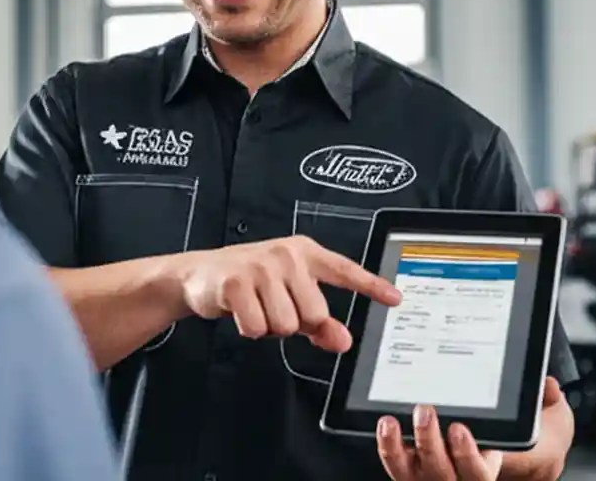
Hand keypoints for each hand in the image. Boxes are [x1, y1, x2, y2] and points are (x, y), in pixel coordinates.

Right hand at [175, 235, 400, 351]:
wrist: (199, 274)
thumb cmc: (250, 283)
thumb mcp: (288, 296)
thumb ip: (319, 323)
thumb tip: (343, 341)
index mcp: (305, 254)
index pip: (345, 270)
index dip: (372, 285)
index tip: (395, 298)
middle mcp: (286, 255)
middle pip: (315, 313)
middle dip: (295, 322)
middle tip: (274, 307)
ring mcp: (261, 267)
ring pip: (287, 325)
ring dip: (270, 327)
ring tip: (256, 307)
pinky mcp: (236, 282)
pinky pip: (258, 328)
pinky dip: (249, 329)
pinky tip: (240, 311)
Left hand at [378, 378, 572, 480]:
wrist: (489, 452)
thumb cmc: (518, 435)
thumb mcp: (549, 423)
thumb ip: (549, 404)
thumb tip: (547, 386)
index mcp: (489, 467)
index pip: (478, 471)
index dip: (467, 455)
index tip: (459, 428)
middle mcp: (459, 478)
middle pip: (442, 473)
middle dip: (430, 443)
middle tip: (425, 410)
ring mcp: (433, 477)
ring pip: (413, 475)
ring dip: (399, 449)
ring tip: (394, 420)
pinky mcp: (412, 470)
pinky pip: (397, 467)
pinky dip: (388, 448)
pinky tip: (385, 424)